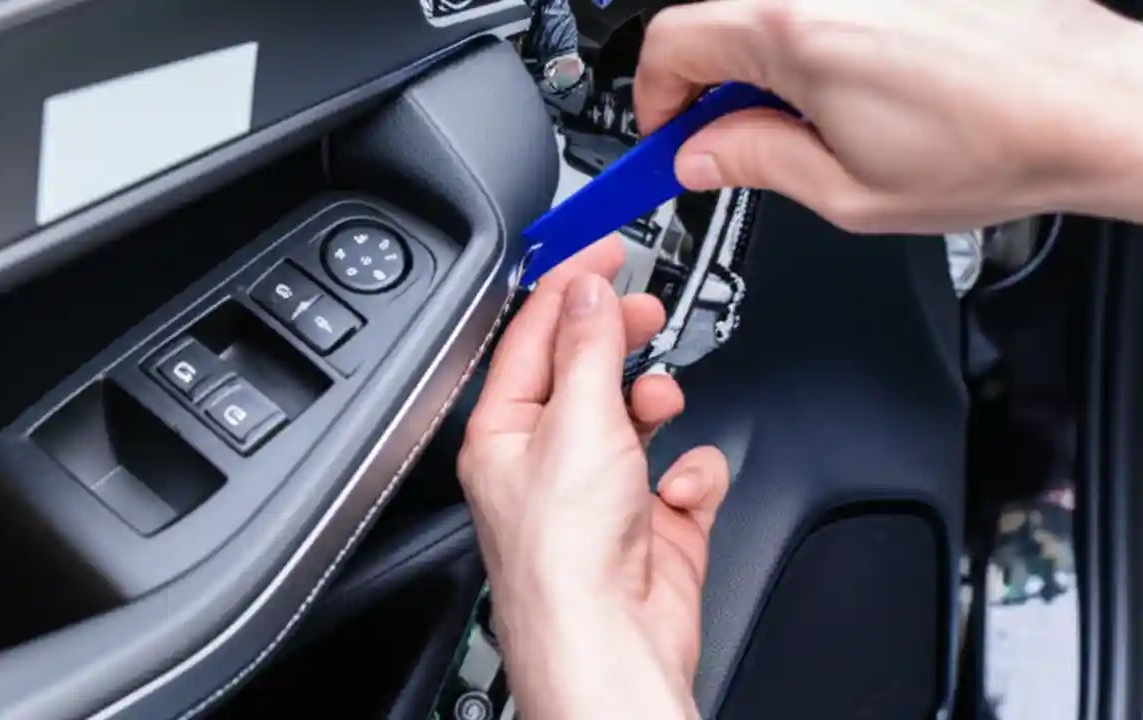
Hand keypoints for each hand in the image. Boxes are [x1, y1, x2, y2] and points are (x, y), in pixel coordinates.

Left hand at [458, 237, 728, 718]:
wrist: (611, 644)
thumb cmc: (566, 559)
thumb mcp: (576, 423)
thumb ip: (588, 347)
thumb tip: (588, 290)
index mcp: (505, 431)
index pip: (533, 337)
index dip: (567, 285)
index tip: (602, 247)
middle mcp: (548, 459)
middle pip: (586, 369)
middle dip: (618, 338)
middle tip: (643, 309)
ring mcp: (602, 490)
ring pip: (639, 415)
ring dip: (657, 403)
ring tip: (659, 407)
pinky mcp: (651, 522)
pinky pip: (683, 470)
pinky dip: (692, 471)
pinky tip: (680, 489)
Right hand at [634, 0, 1142, 231]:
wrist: (1095, 107)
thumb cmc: (997, 144)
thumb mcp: (848, 191)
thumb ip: (754, 164)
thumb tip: (699, 156)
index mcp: (795, 33)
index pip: (668, 45)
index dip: (653, 102)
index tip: (666, 138)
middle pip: (714, 22)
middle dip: (706, 88)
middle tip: (727, 142)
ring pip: (768, 13)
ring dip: (763, 65)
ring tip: (810, 121)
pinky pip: (823, 4)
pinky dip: (815, 41)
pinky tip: (855, 88)